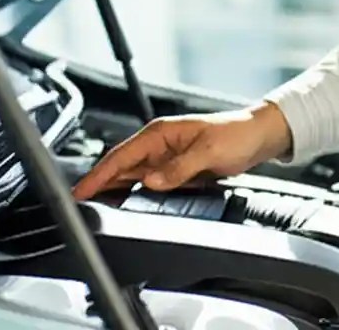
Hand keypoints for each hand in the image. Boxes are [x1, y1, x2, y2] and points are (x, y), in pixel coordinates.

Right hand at [71, 101, 290, 200]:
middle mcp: (159, 143)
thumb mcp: (208, 152)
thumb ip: (178, 168)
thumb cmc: (237, 135)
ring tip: (94, 205)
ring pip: (132, 174)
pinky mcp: (176, 166)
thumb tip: (150, 181)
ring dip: (114, 188)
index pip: (120, 156)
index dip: (98, 175)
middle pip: (121, 166)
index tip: (80, 191)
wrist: (259, 135)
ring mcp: (167, 155)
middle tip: (78, 205)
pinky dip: (134, 189)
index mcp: (160, 133)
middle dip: (98, 183)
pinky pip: (149, 180)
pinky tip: (127, 200)